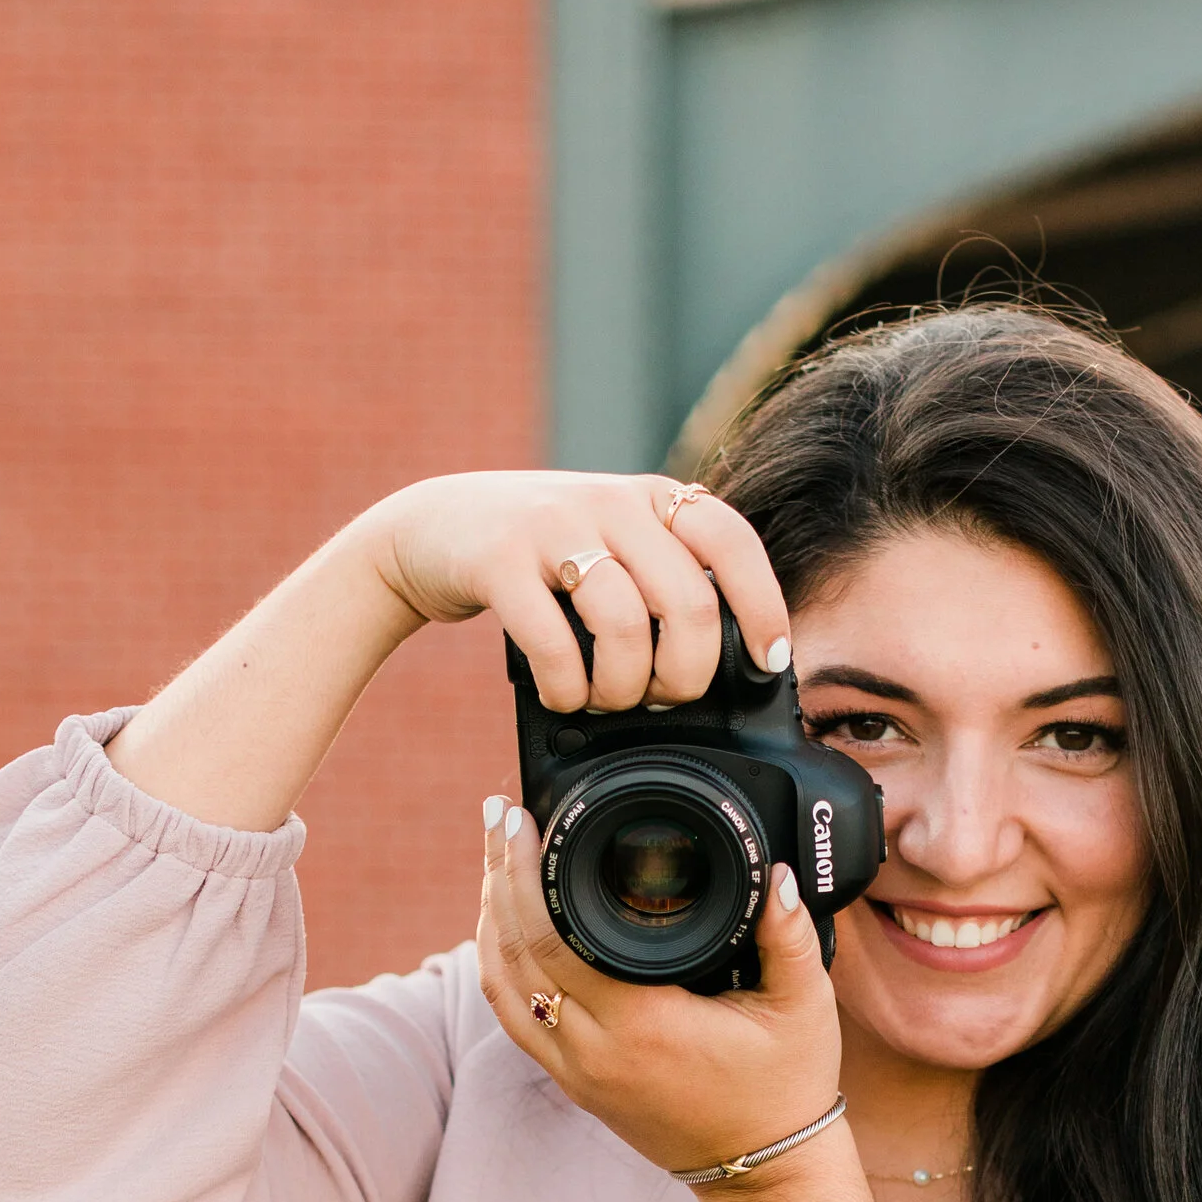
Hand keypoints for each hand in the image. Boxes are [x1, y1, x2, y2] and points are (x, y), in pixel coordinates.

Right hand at [365, 472, 789, 713]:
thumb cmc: (540, 554)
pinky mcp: (499, 560)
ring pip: (625, 626)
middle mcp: (610, 502)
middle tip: (662, 700)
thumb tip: (731, 661)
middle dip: (686, 674)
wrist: (432, 529)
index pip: (733, 542)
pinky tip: (562, 696)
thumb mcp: (614, 542)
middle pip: (688, 602)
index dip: (763, 607)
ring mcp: (553, 526)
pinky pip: (554, 643)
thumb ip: (666, 576)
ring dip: (623, 688)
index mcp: (651, 499)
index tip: (769, 662)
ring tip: (605, 701)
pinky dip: (567, 689)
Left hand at [478, 808, 844, 1180]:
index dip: (523, 871)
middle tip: (500, 817)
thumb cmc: (784, 1089)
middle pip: (512, 952)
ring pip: (501, 987)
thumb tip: (777, 874)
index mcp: (642, 1025)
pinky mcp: (575, 1085)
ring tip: (496, 861)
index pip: (550, 935)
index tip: (521, 818)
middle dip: (497, 876)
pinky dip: (501, 966)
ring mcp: (577, 1074)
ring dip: (489, 920)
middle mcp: (595, 1052)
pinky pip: (513, 1018)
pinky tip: (505, 927)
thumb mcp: (804, 1007)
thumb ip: (789, 935)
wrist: (764, 1175)